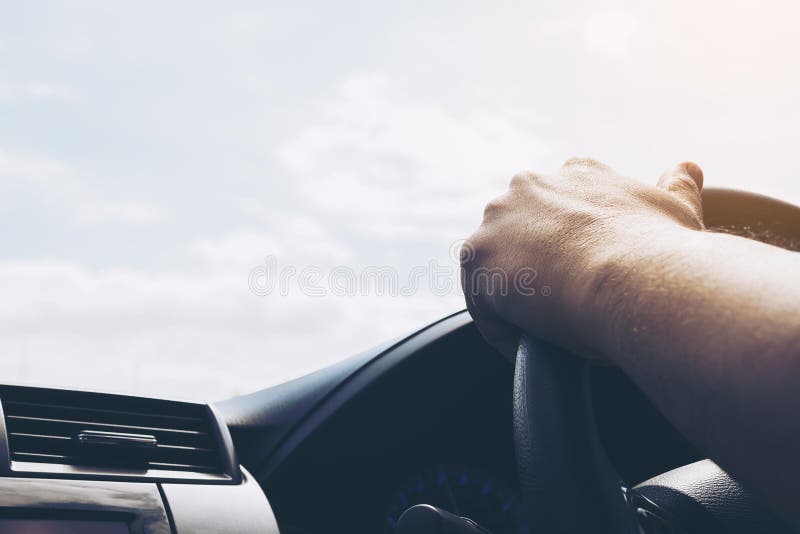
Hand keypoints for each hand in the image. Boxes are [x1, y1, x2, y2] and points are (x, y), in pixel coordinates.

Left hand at [461, 157, 704, 360]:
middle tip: (567, 305)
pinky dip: (505, 330)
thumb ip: (677, 186)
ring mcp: (499, 218)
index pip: (562, 204)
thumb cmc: (663, 251)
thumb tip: (687, 168)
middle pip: (522, 232)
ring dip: (517, 299)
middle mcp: (530, 185)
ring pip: (499, 267)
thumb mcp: (676, 210)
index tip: (587, 272)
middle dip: (538, 266)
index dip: (572, 243)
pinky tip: (532, 350)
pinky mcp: (478, 257)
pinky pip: (485, 304)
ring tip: (549, 334)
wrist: (636, 278)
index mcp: (576, 172)